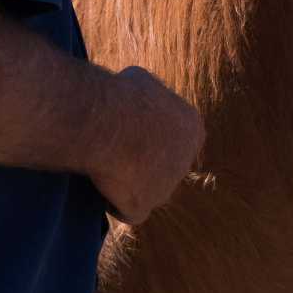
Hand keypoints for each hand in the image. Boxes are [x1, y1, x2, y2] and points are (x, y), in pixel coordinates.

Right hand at [93, 66, 203, 223]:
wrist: (108, 123)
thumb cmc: (122, 96)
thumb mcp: (141, 80)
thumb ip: (147, 99)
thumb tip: (137, 100)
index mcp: (193, 129)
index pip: (173, 138)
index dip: (150, 136)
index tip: (128, 131)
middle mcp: (185, 162)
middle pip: (162, 167)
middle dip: (142, 163)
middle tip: (112, 150)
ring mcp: (166, 189)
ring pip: (147, 191)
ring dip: (128, 184)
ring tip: (101, 168)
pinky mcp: (143, 209)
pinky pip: (128, 211)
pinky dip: (113, 203)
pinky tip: (99, 188)